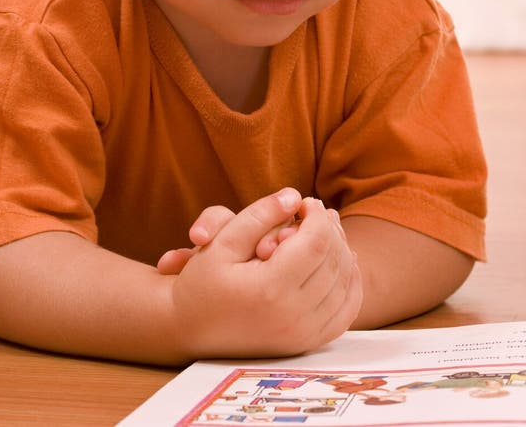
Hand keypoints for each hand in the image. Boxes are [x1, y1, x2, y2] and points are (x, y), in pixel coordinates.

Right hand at [166, 188, 361, 358]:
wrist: (188, 331)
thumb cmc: (201, 282)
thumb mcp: (221, 241)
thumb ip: (258, 215)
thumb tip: (293, 196)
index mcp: (270, 289)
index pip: (317, 242)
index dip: (317, 215)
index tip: (305, 201)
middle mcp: (292, 316)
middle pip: (335, 261)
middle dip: (331, 229)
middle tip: (317, 212)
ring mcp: (302, 334)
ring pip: (345, 284)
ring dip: (343, 252)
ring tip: (326, 231)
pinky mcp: (306, 344)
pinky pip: (346, 312)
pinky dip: (351, 284)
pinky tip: (342, 262)